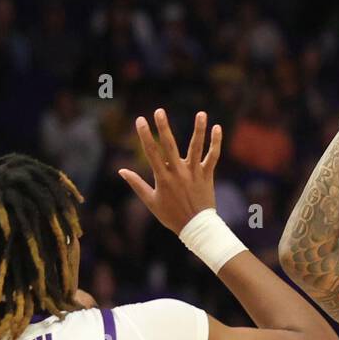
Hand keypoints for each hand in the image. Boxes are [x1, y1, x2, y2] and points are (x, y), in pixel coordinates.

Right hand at [119, 110, 220, 233]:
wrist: (195, 228)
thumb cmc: (171, 216)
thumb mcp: (151, 202)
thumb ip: (137, 184)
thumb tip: (121, 171)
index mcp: (163, 178)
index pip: (151, 153)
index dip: (145, 136)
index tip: (140, 120)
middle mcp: (178, 173)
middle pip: (170, 147)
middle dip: (164, 128)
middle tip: (159, 111)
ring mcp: (194, 174)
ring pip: (196, 149)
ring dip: (199, 130)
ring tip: (201, 114)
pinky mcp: (207, 176)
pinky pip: (213, 157)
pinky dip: (216, 143)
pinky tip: (217, 128)